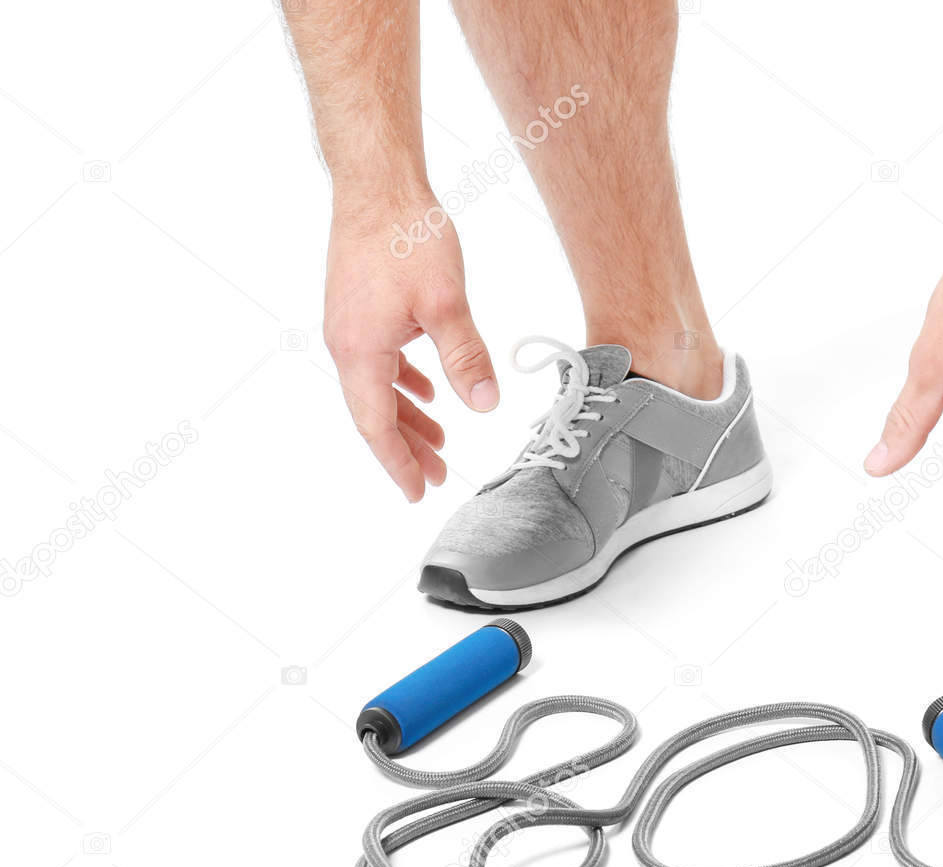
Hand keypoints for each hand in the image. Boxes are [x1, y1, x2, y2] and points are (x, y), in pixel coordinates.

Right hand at [321, 193, 499, 500]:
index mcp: (360, 351)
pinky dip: (404, 384)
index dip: (398, 464)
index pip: (377, 426)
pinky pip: (380, 363)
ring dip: (408, 417)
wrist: (378, 183)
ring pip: (378, 389)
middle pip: (376, 414)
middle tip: (436, 479)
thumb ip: (465, 357)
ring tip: (439, 444)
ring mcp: (350, 326)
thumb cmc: (408, 236)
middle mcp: (346, 344)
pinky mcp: (360, 309)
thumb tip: (484, 406)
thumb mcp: (445, 302)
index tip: (417, 494)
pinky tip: (428, 392)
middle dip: (406, 449)